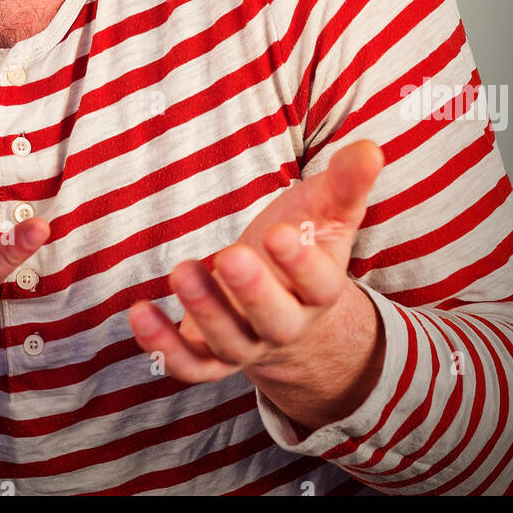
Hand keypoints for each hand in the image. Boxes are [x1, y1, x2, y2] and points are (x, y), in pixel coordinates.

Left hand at [128, 140, 383, 420]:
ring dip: (205, 311)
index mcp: (320, 290)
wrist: (289, 306)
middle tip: (230, 256)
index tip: (280, 233)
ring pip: (230, 342)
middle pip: (276, 321)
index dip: (302, 264)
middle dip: (253, 292)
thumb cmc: (306, 243)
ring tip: (182, 270)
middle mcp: (287, 325)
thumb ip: (347, 183)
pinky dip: (163, 346)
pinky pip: (190, 364)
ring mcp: (248, 345)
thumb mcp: (329, 211)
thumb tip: (371, 148)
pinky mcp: (211, 356)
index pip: (320, 284)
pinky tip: (140, 311)